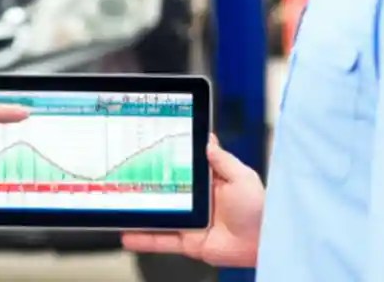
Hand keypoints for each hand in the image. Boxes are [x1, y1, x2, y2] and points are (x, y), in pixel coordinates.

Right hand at [121, 134, 263, 267]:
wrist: (265, 243)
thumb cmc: (260, 209)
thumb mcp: (242, 176)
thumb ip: (222, 160)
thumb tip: (206, 139)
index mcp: (209, 183)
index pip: (182, 169)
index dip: (165, 162)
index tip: (145, 153)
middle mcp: (197, 202)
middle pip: (164, 192)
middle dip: (144, 187)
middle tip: (124, 179)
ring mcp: (190, 223)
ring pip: (158, 217)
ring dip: (137, 215)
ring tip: (117, 208)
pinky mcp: (188, 242)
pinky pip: (162, 240)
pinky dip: (144, 239)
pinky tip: (127, 235)